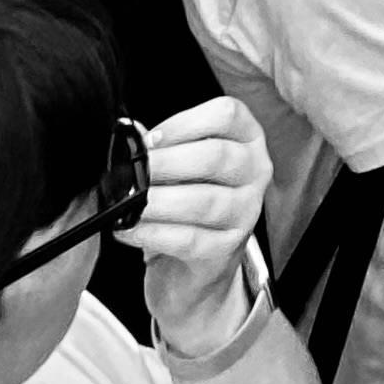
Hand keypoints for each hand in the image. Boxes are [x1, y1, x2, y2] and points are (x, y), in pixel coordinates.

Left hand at [128, 98, 272, 353]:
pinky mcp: (227, 249)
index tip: (149, 139)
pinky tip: (129, 229)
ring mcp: (246, 212)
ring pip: (204, 201)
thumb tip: (133, 133)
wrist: (193, 268)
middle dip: (167, 163)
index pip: (227, 114)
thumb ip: (160, 147)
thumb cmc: (185, 202)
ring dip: (158, 202)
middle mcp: (255, 171)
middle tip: (134, 171)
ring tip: (129, 204)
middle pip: (217, 156)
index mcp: (247, 139)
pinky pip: (189, 239)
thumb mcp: (178, 168)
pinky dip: (153, 234)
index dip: (184, 123)